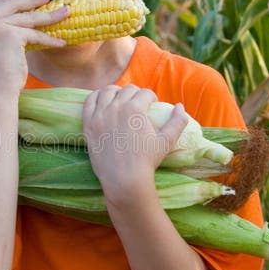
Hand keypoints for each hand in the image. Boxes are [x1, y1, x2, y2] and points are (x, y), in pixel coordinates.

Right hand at [0, 0, 68, 90]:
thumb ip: (1, 29)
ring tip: (65, 13)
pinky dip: (49, 39)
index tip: (19, 3)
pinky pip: (35, 33)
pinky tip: (60, 42)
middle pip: (10, 2)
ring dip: (49, 15)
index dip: (2, 0)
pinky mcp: (10, 35)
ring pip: (28, 17)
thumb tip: (24, 15)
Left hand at [82, 84, 188, 203]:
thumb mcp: (167, 141)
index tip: (152, 105)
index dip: (151, 98)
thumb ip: (178, 121)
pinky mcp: (88, 124)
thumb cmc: (147, 161)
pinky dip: (96, 97)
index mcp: (135, 108)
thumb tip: (180, 106)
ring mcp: (100, 115)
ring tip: (120, 99)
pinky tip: (102, 101)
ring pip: (107, 91)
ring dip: (116, 92)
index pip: (145, 93)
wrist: (124, 179)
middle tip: (137, 103)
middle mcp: (116, 107)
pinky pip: (89, 102)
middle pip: (127, 90)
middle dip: (136, 94)